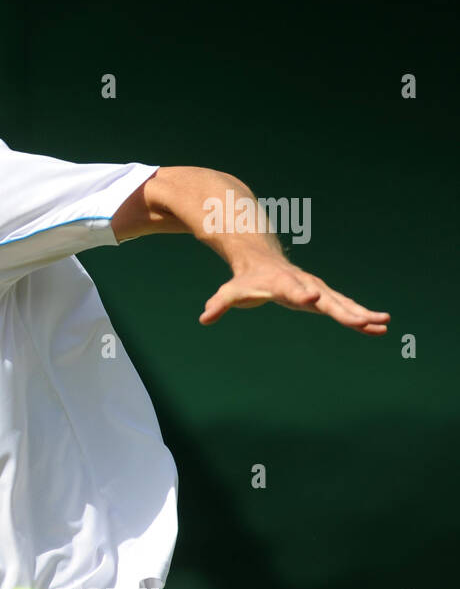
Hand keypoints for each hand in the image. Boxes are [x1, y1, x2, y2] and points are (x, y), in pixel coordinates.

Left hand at [199, 253, 389, 334]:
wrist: (262, 259)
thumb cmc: (246, 280)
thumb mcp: (231, 291)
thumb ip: (219, 303)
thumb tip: (204, 317)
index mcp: (282, 283)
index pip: (292, 290)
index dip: (301, 295)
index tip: (312, 299)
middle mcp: (305, 285)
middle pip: (326, 299)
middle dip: (344, 310)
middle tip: (363, 321)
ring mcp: (318, 290)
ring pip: (342, 303)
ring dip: (361, 314)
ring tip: (383, 324)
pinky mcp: (325, 296)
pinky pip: (345, 307)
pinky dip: (361, 316)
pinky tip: (380, 328)